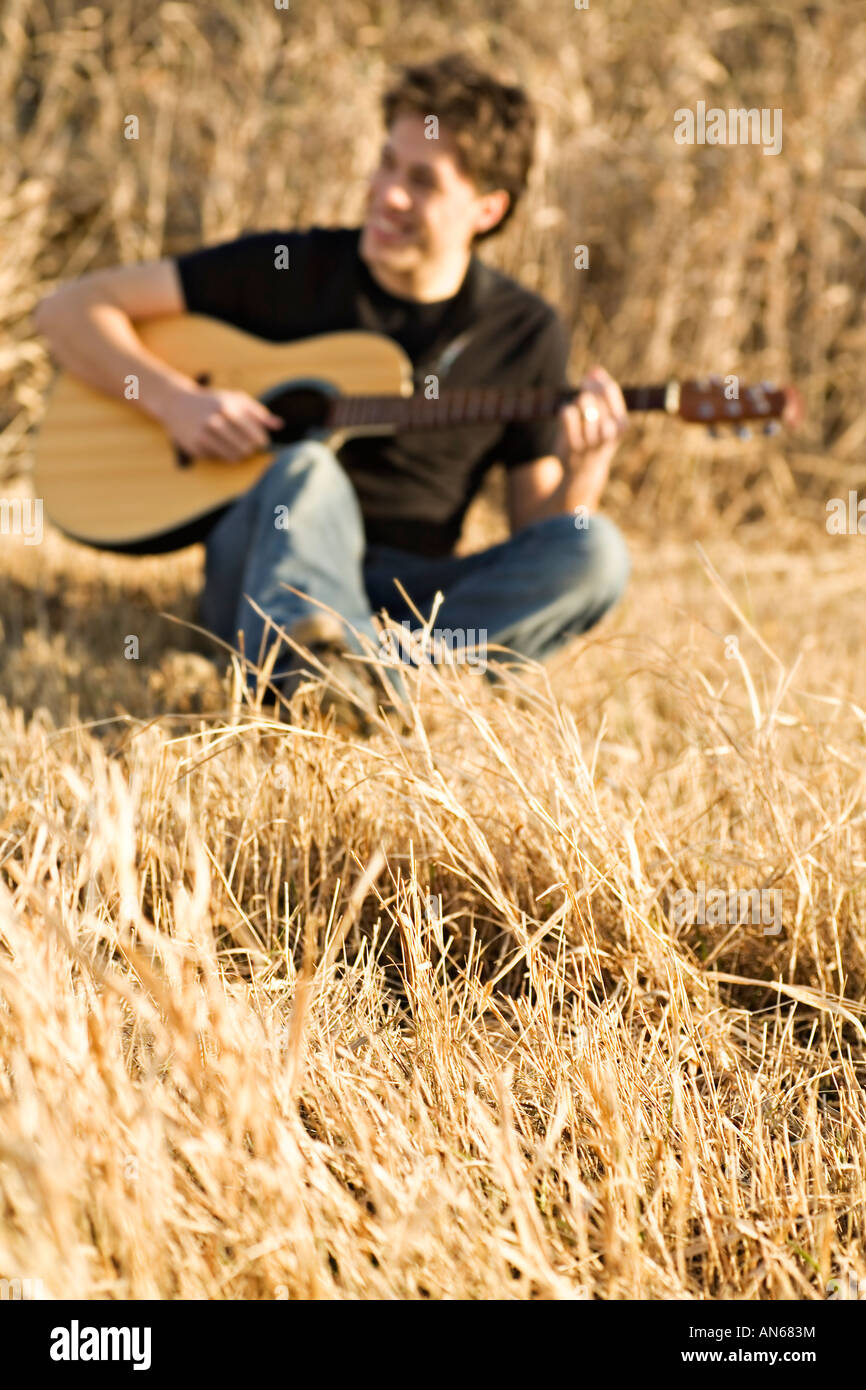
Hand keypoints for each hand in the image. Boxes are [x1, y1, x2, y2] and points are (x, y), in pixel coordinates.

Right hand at [157, 384, 282, 460]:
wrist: (177, 403)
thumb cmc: (212, 401)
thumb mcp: (235, 399)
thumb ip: (258, 412)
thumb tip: (279, 425)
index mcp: (228, 408)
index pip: (255, 436)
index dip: (262, 442)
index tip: (261, 441)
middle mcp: (214, 421)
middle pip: (246, 449)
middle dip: (250, 449)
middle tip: (248, 445)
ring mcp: (203, 435)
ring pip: (233, 457)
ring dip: (239, 454)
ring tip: (237, 446)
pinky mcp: (195, 447)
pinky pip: (218, 458)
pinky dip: (221, 453)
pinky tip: (216, 443)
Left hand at [558, 365, 628, 458]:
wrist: (584, 473)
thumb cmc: (595, 438)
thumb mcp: (606, 417)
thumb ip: (601, 393)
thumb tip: (594, 370)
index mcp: (622, 425)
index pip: (610, 392)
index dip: (598, 380)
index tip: (590, 376)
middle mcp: (609, 433)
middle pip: (595, 398)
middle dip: (587, 389)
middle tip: (582, 390)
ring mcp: (590, 441)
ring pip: (583, 405)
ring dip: (578, 402)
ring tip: (578, 406)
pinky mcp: (572, 446)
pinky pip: (568, 416)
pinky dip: (566, 411)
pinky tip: (567, 415)